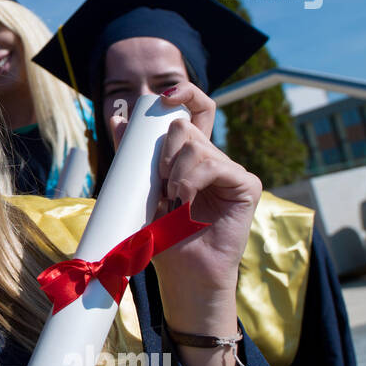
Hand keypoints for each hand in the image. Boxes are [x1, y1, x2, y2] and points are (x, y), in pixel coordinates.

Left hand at [109, 84, 259, 331]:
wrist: (181, 271)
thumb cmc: (162, 235)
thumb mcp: (142, 188)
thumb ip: (134, 155)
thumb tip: (119, 119)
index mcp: (190, 155)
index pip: (195, 109)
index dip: (184, 94)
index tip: (163, 98)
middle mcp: (213, 158)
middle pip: (184, 127)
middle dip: (164, 151)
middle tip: (160, 182)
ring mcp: (231, 170)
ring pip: (196, 146)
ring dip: (175, 172)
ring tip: (173, 199)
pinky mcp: (246, 185)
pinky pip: (215, 165)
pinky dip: (193, 180)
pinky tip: (186, 202)